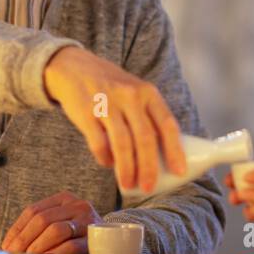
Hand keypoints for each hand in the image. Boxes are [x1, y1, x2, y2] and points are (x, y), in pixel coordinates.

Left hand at [1, 191, 102, 253]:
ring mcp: (89, 220)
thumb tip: (8, 247)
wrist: (114, 244)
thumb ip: (39, 231)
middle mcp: (78, 205)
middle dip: (24, 240)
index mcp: (64, 199)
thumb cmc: (79, 238)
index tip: (6, 247)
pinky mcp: (96, 239)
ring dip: (37, 246)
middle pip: (42, 219)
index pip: (33, 210)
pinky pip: (71, 245)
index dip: (16, 229)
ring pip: (55, 230)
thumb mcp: (60, 226)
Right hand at [42, 46, 186, 192]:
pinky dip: (105, 158)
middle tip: (148, 186)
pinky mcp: (86, 112)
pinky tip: (108, 164)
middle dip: (149, 167)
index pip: (167, 124)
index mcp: (148, 93)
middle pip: (145, 138)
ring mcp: (107, 104)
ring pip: (122, 143)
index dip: (175, 150)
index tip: (179, 171)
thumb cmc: (111, 87)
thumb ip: (147, 117)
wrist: (74, 67)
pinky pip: (98, 142)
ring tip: (129, 184)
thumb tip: (161, 156)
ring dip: (127, 169)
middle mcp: (130, 96)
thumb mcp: (135, 92)